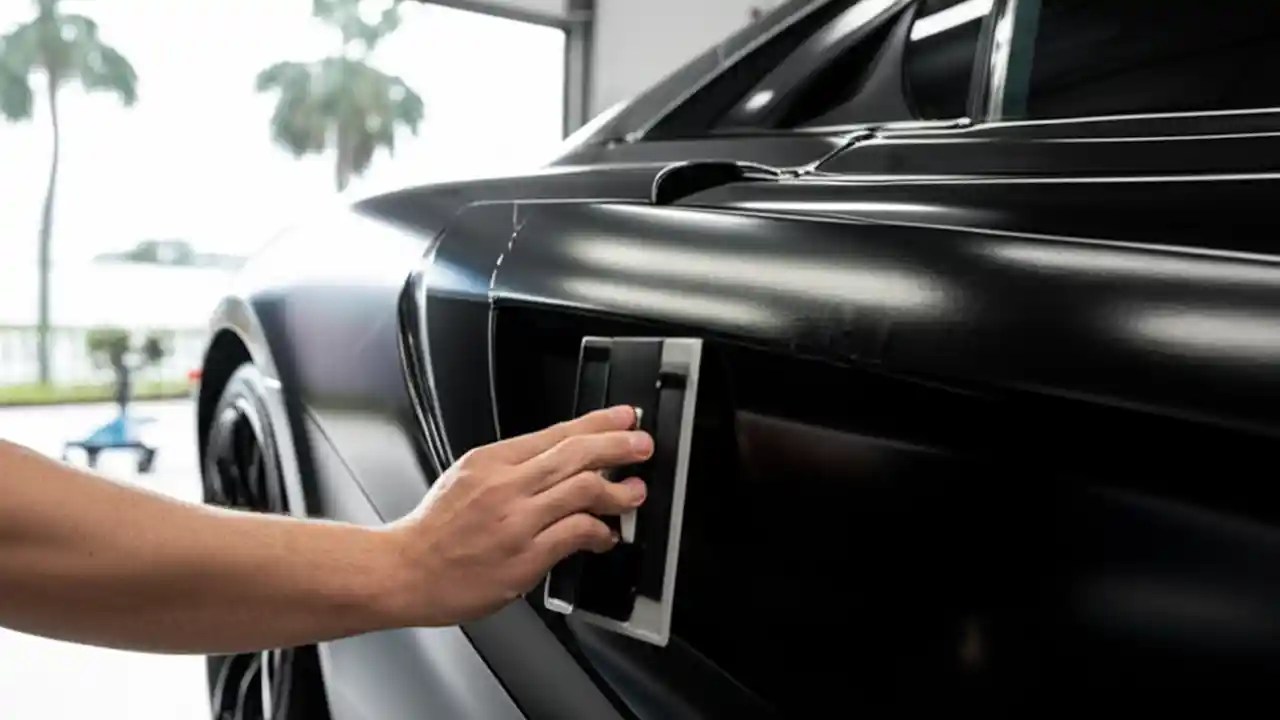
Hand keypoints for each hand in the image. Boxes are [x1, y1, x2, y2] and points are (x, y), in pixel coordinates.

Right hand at [383, 405, 651, 626]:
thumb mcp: (466, 478)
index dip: (598, 422)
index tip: (623, 418)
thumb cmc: (433, 532)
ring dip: (618, 491)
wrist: (403, 571)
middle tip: (642, 445)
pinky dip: (599, 532)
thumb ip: (511, 467)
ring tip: (634, 492)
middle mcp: (506, 485)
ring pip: (582, 490)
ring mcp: (516, 521)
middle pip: (576, 454)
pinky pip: (575, 534)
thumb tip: (560, 460)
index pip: (556, 432)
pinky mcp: (524, 557)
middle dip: (618, 445)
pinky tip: (606, 535)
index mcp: (492, 460)